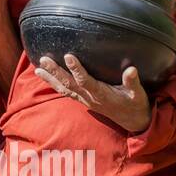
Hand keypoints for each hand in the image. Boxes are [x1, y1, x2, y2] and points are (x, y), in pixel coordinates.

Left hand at [35, 53, 151, 133]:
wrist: (132, 120)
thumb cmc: (135, 104)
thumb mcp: (138, 94)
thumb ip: (133, 82)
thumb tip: (132, 70)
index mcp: (101, 94)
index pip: (86, 81)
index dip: (76, 70)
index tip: (68, 56)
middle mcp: (90, 98)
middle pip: (69, 84)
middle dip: (55, 72)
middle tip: (44, 60)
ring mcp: (85, 100)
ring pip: (64, 89)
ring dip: (50, 79)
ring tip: (38, 68)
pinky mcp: (83, 100)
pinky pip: (66, 92)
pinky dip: (55, 84)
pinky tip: (46, 76)